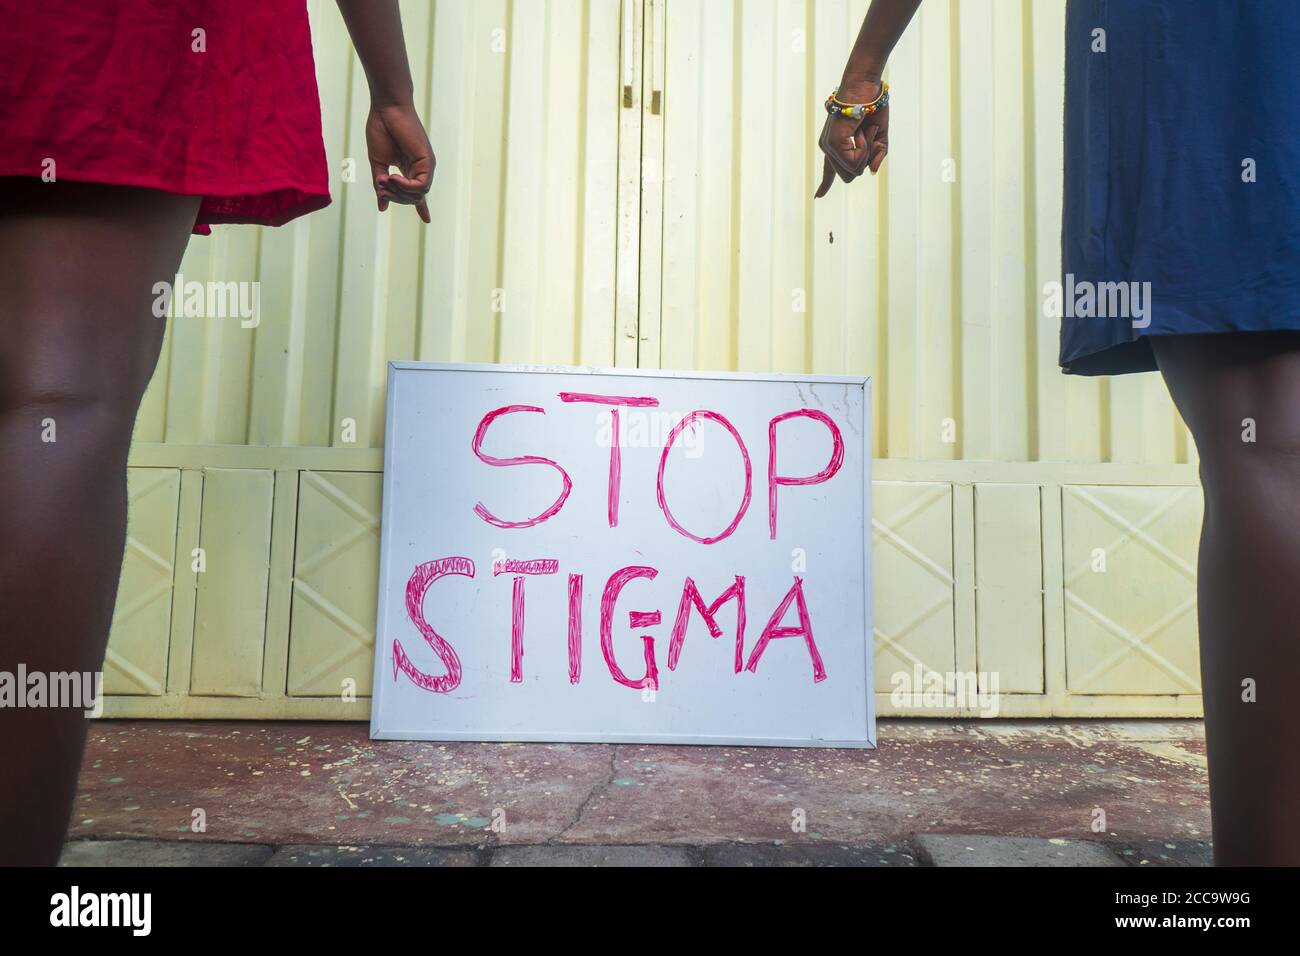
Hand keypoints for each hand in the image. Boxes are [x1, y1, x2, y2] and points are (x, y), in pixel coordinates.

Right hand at [365, 101, 435, 221]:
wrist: (385, 110)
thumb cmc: (381, 130)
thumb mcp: (378, 164)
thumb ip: (381, 186)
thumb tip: (382, 207)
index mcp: (410, 169)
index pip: (417, 192)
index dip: (421, 207)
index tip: (427, 220)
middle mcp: (421, 168)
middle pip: (413, 198)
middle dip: (396, 198)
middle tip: (381, 188)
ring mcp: (426, 165)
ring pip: (418, 194)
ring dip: (399, 192)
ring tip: (386, 180)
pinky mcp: (428, 160)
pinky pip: (421, 185)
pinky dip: (407, 186)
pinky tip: (394, 177)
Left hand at [815, 78, 888, 197]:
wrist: (866, 86)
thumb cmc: (873, 106)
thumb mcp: (880, 137)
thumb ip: (877, 155)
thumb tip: (871, 172)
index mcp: (836, 145)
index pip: (830, 169)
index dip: (825, 184)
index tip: (817, 197)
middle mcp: (828, 147)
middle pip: (848, 176)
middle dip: (865, 162)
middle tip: (869, 136)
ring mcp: (828, 146)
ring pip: (852, 171)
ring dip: (867, 152)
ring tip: (865, 130)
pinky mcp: (832, 143)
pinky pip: (853, 161)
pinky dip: (864, 148)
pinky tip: (861, 131)